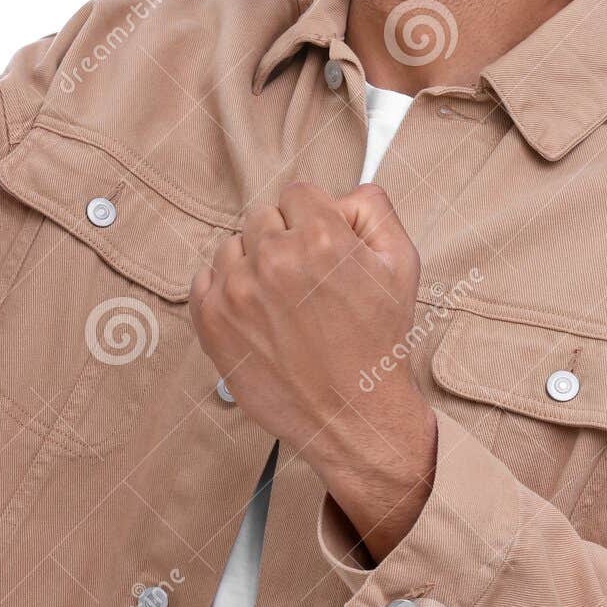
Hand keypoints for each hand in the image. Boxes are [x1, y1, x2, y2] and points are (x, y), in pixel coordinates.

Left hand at [188, 183, 438, 559]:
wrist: (351, 415)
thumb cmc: (378, 344)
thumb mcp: (401, 265)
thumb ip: (375, 210)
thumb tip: (343, 191)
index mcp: (321, 237)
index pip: (298, 193)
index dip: (313, 219)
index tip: (320, 247)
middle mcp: (274, 258)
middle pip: (262, 216)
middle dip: (283, 240)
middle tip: (305, 282)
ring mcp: (237, 290)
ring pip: (232, 246)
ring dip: (252, 265)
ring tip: (281, 304)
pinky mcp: (212, 321)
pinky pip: (205, 280)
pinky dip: (226, 292)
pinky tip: (256, 316)